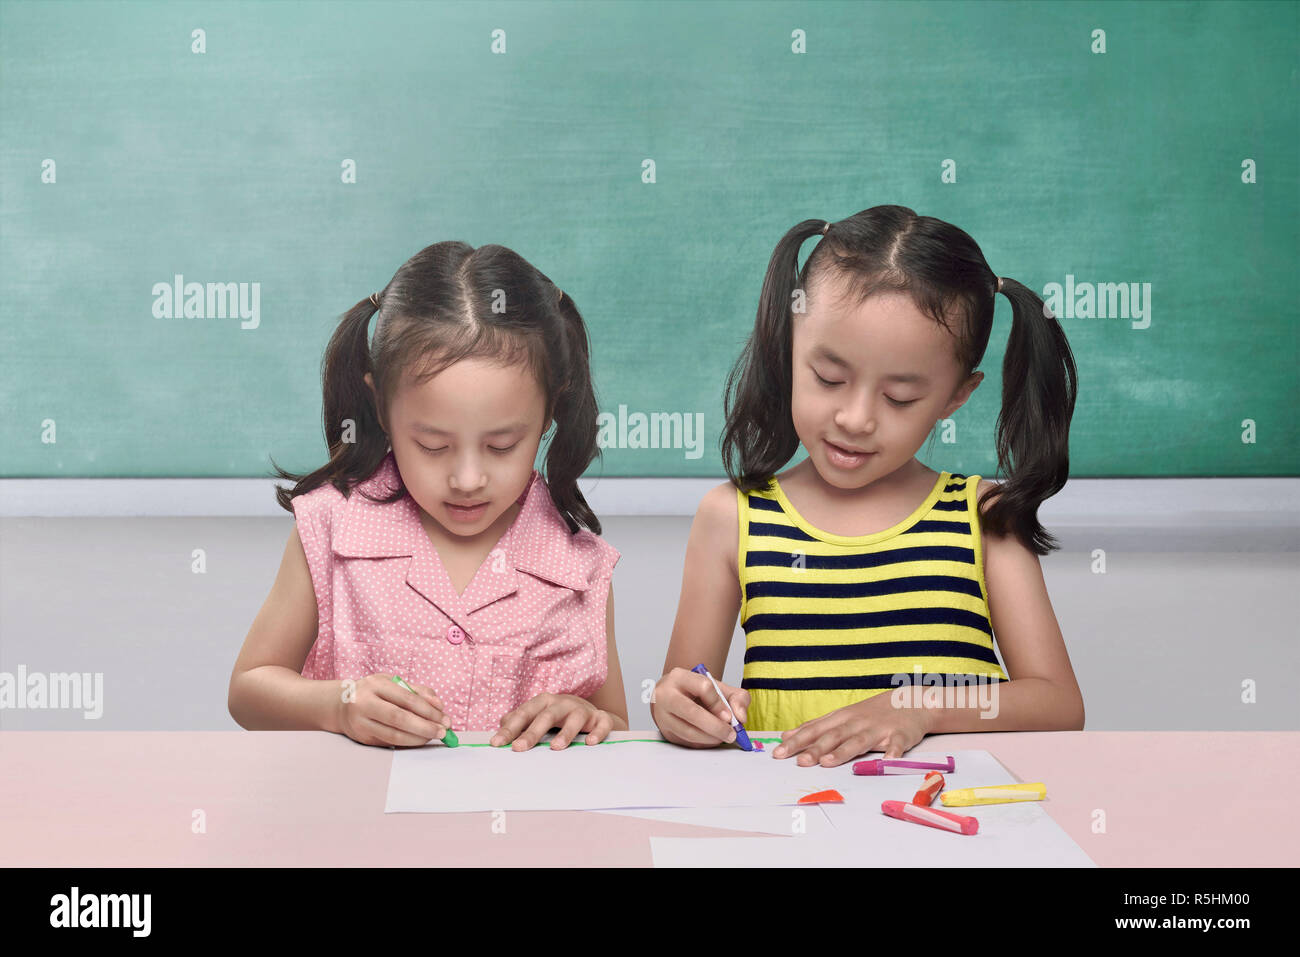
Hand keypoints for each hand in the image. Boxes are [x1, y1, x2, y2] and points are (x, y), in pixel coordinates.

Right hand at [335, 673, 448, 747]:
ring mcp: (361, 723)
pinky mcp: (362, 738)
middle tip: (442, 732)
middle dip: (425, 727)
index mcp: (375, 685)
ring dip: (418, 738)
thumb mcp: (393, 683)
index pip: (407, 699)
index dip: (429, 710)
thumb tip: (439, 706)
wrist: (341, 705)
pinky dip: (407, 743)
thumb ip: (417, 691)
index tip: (445, 718)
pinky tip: (419, 739)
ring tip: (432, 737)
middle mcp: (365, 703)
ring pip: (394, 735)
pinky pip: (389, 743)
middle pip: (399, 719)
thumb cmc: (374, 691)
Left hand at [491, 693, 615, 750]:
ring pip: (574, 718)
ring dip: (565, 732)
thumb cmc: (558, 718)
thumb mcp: (537, 717)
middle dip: (532, 732)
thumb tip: (499, 733)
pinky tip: (590, 743)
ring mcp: (582, 710)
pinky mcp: (600, 719)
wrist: (591, 715)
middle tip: (519, 748)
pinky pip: (601, 723)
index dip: (509, 729)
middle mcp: (562, 703)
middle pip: (546, 716)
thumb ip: (519, 723)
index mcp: (543, 702)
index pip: (523, 714)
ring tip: (555, 747)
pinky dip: (597, 732)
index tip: (496, 743)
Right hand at [649, 666, 749, 747]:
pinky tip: (711, 740)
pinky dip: (702, 744)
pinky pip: (685, 742)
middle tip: (731, 734)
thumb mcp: (719, 688)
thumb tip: (740, 717)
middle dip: (715, 727)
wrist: (674, 697)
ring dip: (710, 738)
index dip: (719, 704)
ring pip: (687, 731)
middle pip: (692, 712)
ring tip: (723, 737)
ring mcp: (662, 714)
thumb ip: (737, 698)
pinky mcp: (664, 731)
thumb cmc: (696, 692)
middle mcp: (666, 694)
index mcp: (680, 677)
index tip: (730, 717)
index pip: (703, 687)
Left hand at [771, 690, 933, 766]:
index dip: (796, 742)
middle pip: (832, 736)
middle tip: (798, 762)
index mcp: (840, 719)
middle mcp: (855, 722)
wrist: (910, 701)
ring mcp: (878, 728)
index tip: (777, 754)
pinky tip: (886, 762)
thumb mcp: (841, 717)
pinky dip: (892, 754)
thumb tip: (786, 736)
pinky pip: (896, 746)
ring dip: (842, 752)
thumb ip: (815, 727)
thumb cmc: (871, 713)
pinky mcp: (900, 735)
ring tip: (827, 763)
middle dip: (814, 749)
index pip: (814, 730)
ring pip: (858, 741)